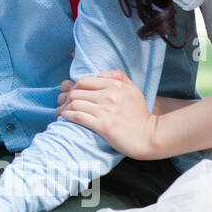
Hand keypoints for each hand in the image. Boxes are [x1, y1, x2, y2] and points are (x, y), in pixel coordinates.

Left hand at [58, 77, 192, 116]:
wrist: (150, 136)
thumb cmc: (140, 114)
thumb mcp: (133, 89)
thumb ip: (118, 76)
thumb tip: (99, 74)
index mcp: (115, 86)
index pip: (84, 81)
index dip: (73, 87)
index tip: (71, 94)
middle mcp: (109, 96)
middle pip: (76, 92)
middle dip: (65, 98)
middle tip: (63, 103)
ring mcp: (106, 111)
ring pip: (75, 103)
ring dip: (64, 107)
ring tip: (62, 111)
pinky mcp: (103, 125)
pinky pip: (78, 116)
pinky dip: (67, 115)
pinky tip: (65, 117)